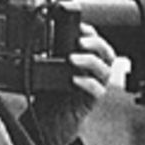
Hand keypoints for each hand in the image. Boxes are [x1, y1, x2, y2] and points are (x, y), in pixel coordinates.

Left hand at [31, 24, 115, 144]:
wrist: (50, 118)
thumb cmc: (52, 91)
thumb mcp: (50, 68)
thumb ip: (51, 53)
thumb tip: (37, 32)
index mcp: (88, 60)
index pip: (97, 42)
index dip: (92, 33)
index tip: (81, 27)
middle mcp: (95, 71)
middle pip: (107, 53)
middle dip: (96, 44)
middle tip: (80, 41)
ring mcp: (96, 85)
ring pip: (105, 70)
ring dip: (90, 61)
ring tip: (73, 58)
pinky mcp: (92, 101)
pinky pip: (97, 91)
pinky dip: (88, 84)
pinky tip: (75, 80)